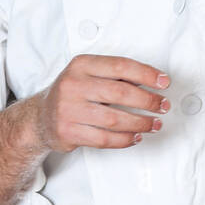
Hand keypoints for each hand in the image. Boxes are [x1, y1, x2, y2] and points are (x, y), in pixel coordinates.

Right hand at [28, 54, 170, 152]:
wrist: (40, 118)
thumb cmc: (72, 94)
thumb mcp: (88, 74)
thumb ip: (115, 76)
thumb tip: (152, 82)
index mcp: (81, 65)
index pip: (121, 66)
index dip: (147, 74)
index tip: (164, 82)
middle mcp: (73, 85)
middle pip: (120, 93)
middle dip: (148, 101)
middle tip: (162, 106)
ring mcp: (69, 110)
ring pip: (115, 119)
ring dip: (141, 123)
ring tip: (153, 124)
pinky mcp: (68, 132)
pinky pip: (105, 139)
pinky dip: (125, 139)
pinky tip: (135, 136)